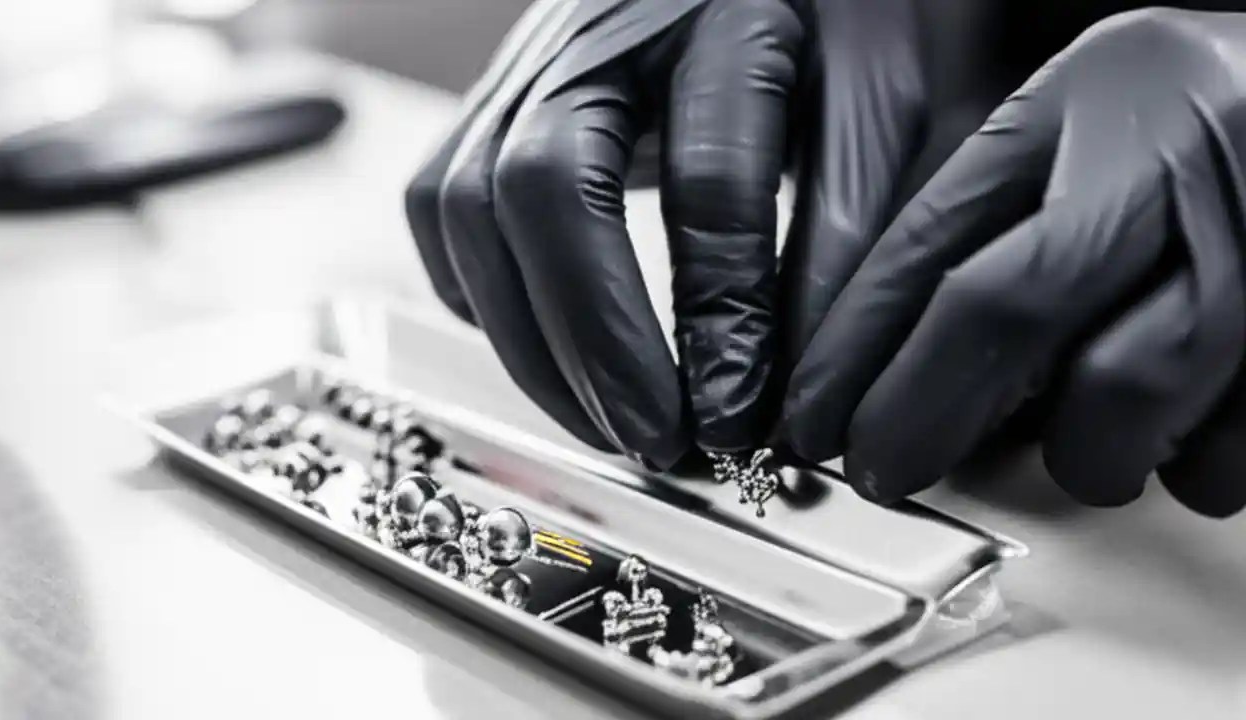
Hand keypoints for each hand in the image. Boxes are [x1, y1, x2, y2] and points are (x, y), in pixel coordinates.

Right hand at [405, 0, 803, 466]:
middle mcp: (597, 31)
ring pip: (467, 209)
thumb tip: (793, 398)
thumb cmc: (825, 28)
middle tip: (652, 440)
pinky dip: (484, 304)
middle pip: (543, 188)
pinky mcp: (485, 105)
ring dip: (531, 343)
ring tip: (605, 425)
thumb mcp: (875, 110)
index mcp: (725, 13)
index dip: (717, 313)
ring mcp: (524, 64)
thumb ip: (843, 238)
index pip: (709, 177)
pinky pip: (440, 213)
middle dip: (592, 340)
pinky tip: (547, 358)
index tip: (736, 416)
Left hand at [783, 8, 1245, 516]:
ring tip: (1079, 444)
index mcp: (1099, 96)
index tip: (816, 416)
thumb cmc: (1208, 121)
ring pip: (1123, 396)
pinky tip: (1175, 436)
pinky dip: (1184, 468)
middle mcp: (1181, 159)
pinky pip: (1226, 452)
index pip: (939, 241)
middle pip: (1012, 311)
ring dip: (1078, 451)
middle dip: (922, 413)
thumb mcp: (1089, 120)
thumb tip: (895, 356)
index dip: (857, 349)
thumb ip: (999, 211)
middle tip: (884, 467)